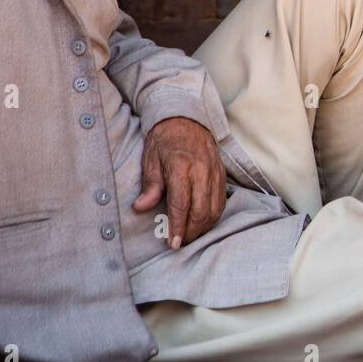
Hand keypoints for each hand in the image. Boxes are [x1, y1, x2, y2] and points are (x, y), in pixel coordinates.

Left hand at [133, 116, 226, 248]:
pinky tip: (202, 223)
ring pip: (214, 209)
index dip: (177, 225)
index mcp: (180, 165)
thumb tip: (140, 207)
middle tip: (179, 243)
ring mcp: (214, 172)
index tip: (173, 243)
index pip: (180, 203)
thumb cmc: (165, 140)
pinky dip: (213, 216)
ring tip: (190, 235)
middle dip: (191, 231)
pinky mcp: (222, 174)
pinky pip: (221, 202)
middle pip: (200, 210)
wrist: (186, 118)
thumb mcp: (150, 158)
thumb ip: (150, 185)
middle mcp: (201, 170)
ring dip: (203, 227)